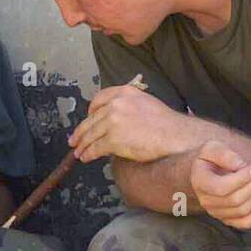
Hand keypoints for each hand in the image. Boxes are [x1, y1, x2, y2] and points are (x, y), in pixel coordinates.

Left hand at [68, 82, 183, 163]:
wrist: (175, 136)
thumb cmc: (166, 123)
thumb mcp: (146, 103)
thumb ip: (127, 107)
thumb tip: (113, 121)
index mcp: (125, 92)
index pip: (99, 98)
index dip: (90, 111)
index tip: (87, 118)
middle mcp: (116, 104)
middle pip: (92, 119)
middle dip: (81, 132)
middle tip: (74, 140)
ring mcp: (113, 121)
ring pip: (91, 135)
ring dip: (82, 145)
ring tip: (79, 152)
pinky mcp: (113, 139)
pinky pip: (95, 148)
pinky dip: (89, 154)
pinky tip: (87, 157)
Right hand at [190, 140, 250, 229]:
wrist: (208, 171)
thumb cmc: (212, 158)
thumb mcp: (212, 147)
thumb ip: (223, 154)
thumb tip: (240, 165)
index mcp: (200, 182)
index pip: (221, 188)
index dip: (242, 179)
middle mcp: (205, 201)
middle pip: (235, 200)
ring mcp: (216, 212)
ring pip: (242, 210)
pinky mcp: (227, 219)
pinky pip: (246, 223)